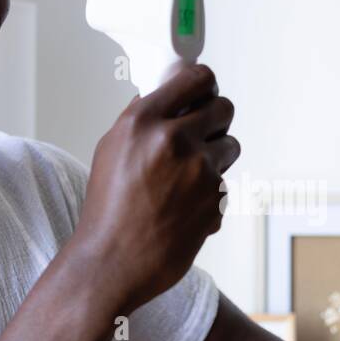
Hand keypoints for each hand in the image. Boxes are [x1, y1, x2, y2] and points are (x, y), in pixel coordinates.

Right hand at [72, 64, 238, 311]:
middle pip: (224, 108)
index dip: (205, 84)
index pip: (196, 79)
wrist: (113, 261)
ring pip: (231, 146)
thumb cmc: (108, 207)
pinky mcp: (216, 200)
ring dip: (217, 156)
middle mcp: (174, 140)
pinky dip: (210, 192)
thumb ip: (142, 117)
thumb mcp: (112, 148)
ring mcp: (200, 172)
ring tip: (187, 176)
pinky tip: (183, 207)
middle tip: (204, 131)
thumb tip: (167, 93)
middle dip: (216, 118)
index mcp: (144, 121)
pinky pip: (224, 183)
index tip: (204, 91)